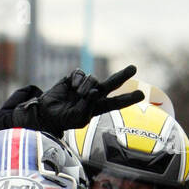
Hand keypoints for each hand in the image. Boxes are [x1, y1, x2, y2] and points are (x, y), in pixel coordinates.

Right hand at [12, 65, 143, 136]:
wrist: (46, 112)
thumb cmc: (64, 119)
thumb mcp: (78, 120)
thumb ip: (88, 107)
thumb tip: (96, 91)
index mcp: (98, 107)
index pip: (116, 102)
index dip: (128, 98)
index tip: (141, 94)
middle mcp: (94, 94)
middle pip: (111, 84)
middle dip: (122, 76)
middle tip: (133, 68)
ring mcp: (84, 85)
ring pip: (93, 79)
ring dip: (86, 87)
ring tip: (77, 95)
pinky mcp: (74, 77)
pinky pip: (81, 73)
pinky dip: (78, 80)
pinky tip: (72, 87)